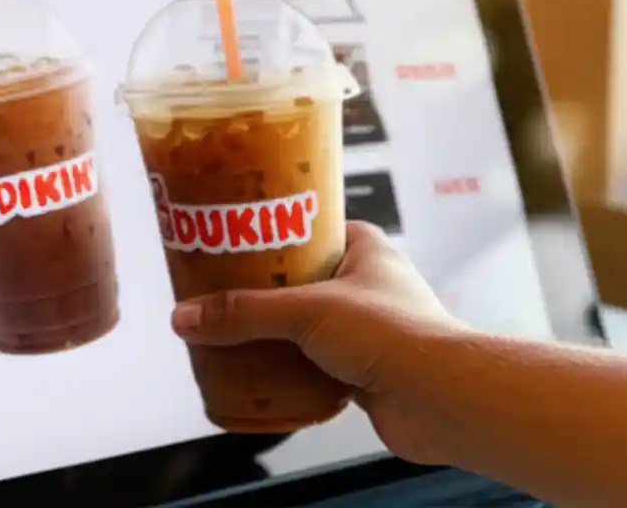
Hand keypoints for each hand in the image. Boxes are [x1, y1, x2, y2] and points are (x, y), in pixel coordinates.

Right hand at [171, 221, 468, 462]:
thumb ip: (245, 313)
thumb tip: (187, 316)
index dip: (280, 228)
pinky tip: (261, 375)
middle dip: (268, 289)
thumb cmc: (396, 335)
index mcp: (368, 250)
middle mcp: (371, 286)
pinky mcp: (365, 372)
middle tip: (224, 288)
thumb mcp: (307, 311)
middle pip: (307, 279)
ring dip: (278, 333)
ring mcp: (369, 330)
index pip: (317, 226)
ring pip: (310, 326)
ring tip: (232, 332)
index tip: (240, 233)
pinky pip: (317, 367)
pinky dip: (291, 371)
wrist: (439, 399)